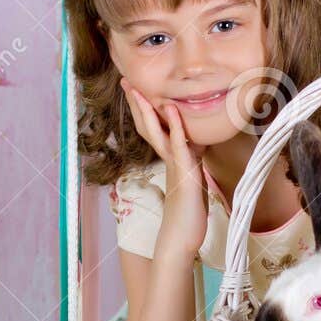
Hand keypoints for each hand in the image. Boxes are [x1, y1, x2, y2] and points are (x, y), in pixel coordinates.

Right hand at [122, 77, 207, 256]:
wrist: (182, 238)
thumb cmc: (188, 213)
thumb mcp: (192, 181)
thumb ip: (191, 163)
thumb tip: (195, 149)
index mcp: (171, 159)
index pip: (155, 129)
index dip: (145, 109)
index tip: (136, 90)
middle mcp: (168, 160)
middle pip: (149, 126)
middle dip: (138, 104)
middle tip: (125, 82)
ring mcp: (174, 166)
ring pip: (157, 133)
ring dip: (149, 111)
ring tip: (139, 91)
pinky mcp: (184, 174)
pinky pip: (179, 146)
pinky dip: (176, 128)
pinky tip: (172, 111)